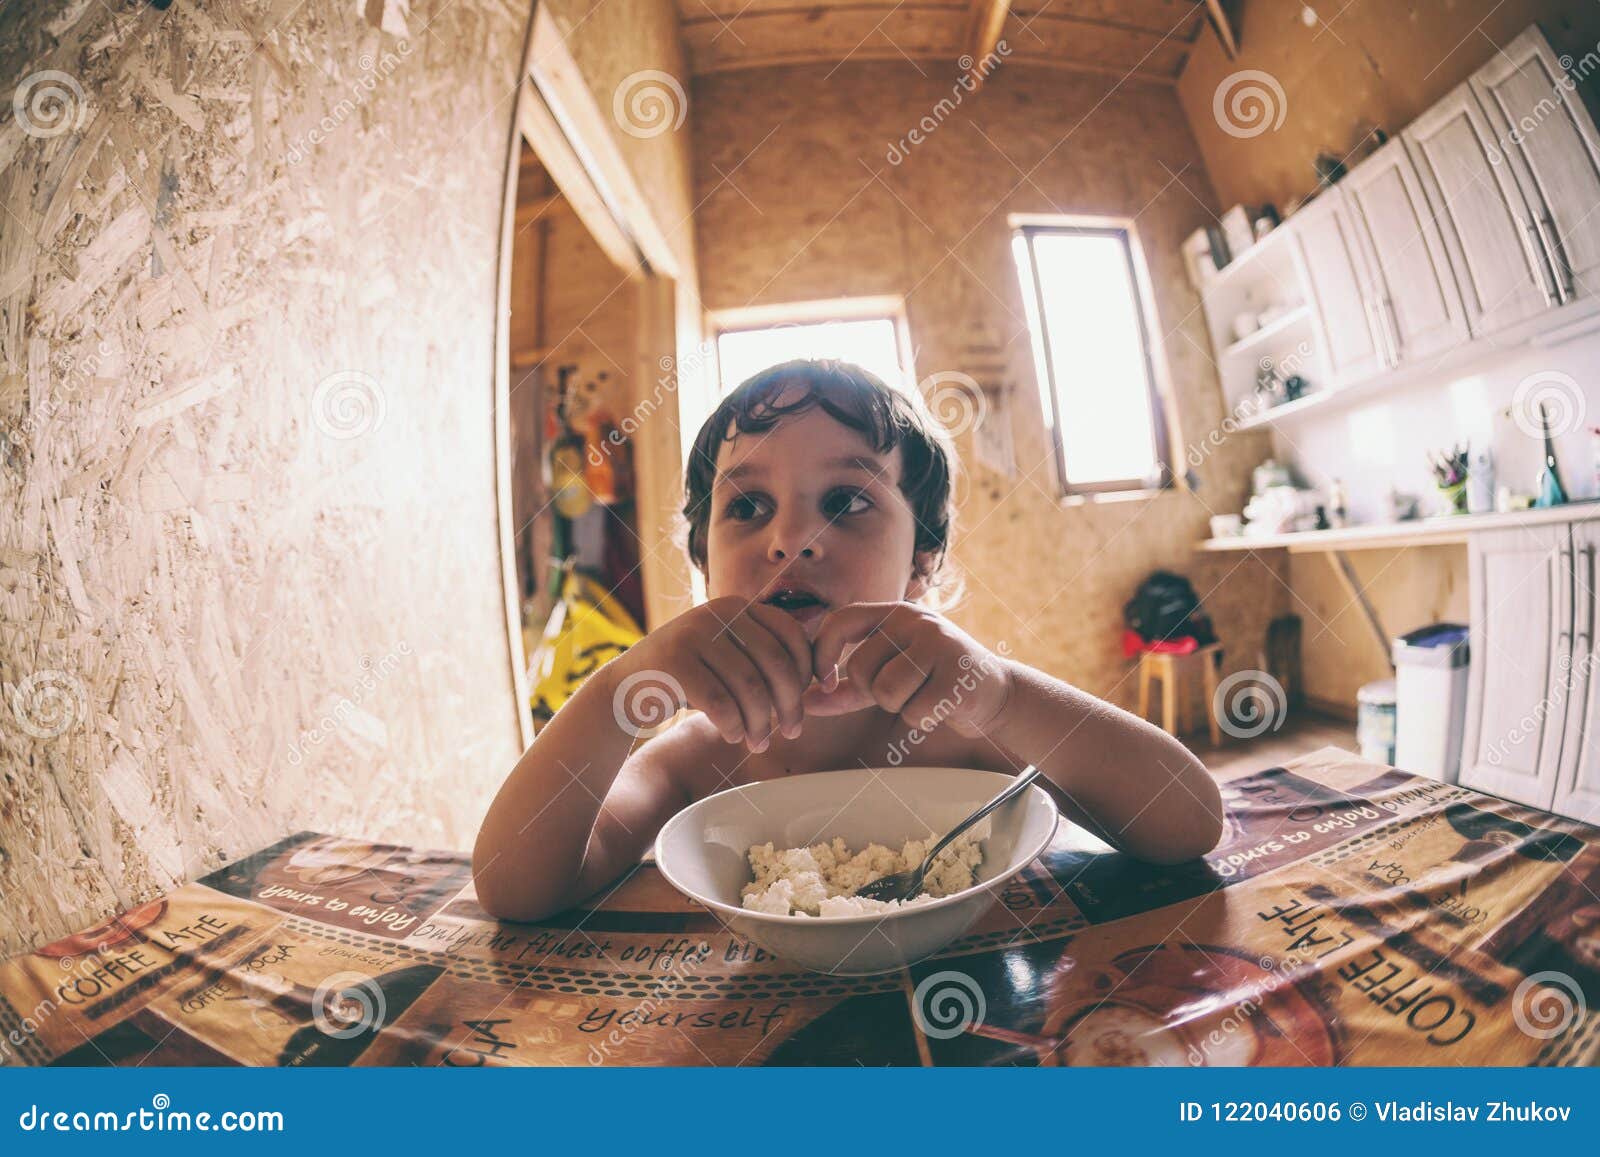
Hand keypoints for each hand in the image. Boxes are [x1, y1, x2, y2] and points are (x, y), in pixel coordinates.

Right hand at [614, 596, 811, 751]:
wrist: (627, 688)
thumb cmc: (690, 679)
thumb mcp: (729, 655)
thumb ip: (765, 656)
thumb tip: (822, 676)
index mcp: (737, 606)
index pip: (790, 634)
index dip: (808, 668)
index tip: (814, 698)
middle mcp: (718, 612)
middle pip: (775, 662)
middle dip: (790, 703)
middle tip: (791, 732)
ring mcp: (693, 633)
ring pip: (750, 687)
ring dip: (761, 723)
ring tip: (759, 743)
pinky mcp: (674, 661)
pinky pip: (720, 703)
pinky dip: (734, 726)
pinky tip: (734, 736)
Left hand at [803, 602, 1012, 735]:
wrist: (995, 693)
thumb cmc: (933, 682)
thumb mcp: (889, 676)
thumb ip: (847, 688)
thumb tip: (805, 701)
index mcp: (895, 614)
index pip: (841, 620)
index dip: (822, 653)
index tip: (825, 682)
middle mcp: (916, 620)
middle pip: (861, 667)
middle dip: (872, 692)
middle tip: (904, 690)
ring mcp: (940, 644)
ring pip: (886, 691)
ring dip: (899, 707)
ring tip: (923, 696)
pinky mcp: (957, 675)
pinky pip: (914, 710)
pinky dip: (922, 719)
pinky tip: (941, 707)